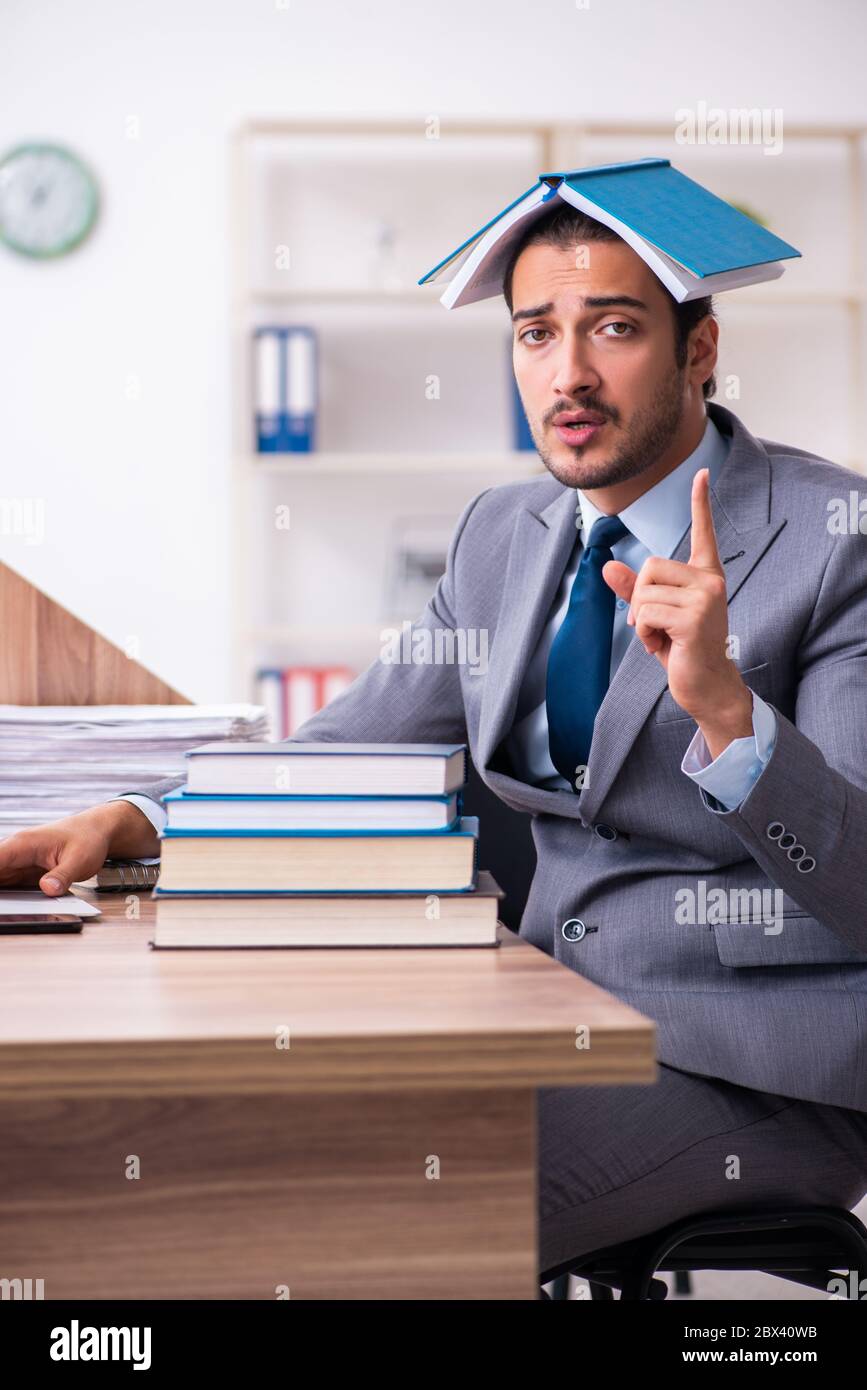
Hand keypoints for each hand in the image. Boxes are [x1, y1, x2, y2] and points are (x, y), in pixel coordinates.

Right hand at [0, 801, 159, 895]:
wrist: (96, 831)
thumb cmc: (88, 839)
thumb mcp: (79, 860)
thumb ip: (62, 875)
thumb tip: (48, 889)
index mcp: (23, 844)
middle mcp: (16, 851)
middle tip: (6, 909)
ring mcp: (18, 861)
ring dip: (3, 896)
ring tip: (9, 912)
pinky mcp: (23, 870)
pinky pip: (7, 884)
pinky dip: (7, 896)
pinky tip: (13, 908)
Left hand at [602, 468, 752, 755]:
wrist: (705, 685)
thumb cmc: (682, 649)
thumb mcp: (655, 615)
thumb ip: (632, 589)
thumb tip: (606, 565)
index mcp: (705, 575)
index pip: (703, 532)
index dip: (700, 503)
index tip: (702, 473)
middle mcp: (710, 581)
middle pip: (649, 566)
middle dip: (639, 597)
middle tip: (655, 625)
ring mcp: (705, 598)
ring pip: (644, 591)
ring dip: (642, 620)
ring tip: (663, 637)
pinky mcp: (694, 618)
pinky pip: (647, 612)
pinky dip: (645, 633)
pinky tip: (664, 646)